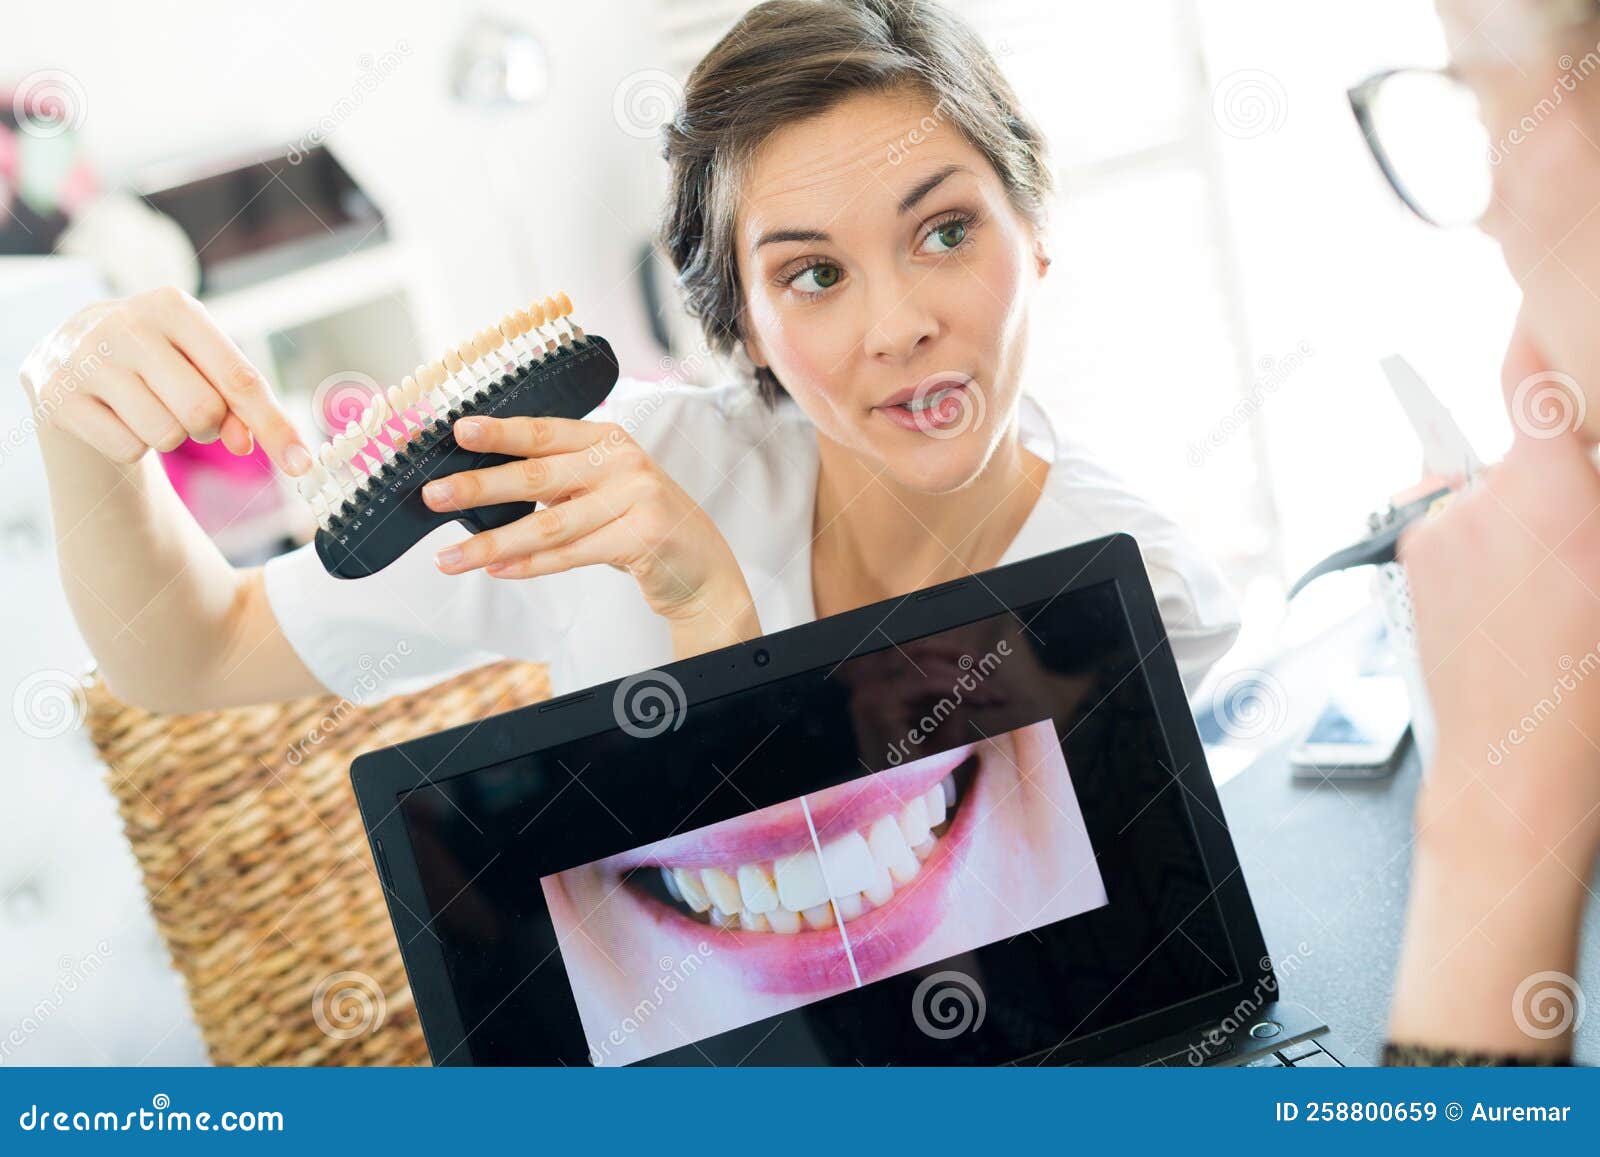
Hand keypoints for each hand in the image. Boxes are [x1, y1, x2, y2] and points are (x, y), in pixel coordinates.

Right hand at [19, 286, 311, 473]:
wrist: (73, 358)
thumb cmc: (160, 362)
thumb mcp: (202, 365)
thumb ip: (238, 403)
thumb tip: (245, 443)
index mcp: (174, 305)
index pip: (240, 379)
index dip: (275, 427)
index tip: (303, 465)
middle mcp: (126, 323)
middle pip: (204, 412)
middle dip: (208, 427)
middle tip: (187, 409)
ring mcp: (85, 357)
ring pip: (165, 435)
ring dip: (169, 436)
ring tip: (147, 406)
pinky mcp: (56, 394)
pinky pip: (127, 449)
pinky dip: (132, 445)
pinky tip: (115, 416)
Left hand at [423, 414, 760, 656]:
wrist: (700, 565)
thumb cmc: (639, 523)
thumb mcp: (604, 489)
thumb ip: (559, 483)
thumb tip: (481, 489)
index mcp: (608, 440)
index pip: (544, 432)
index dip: (499, 431)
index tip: (456, 431)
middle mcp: (624, 463)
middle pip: (539, 476)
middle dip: (480, 487)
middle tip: (434, 495)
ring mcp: (637, 498)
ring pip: (549, 524)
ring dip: (493, 543)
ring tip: (451, 558)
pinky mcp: (643, 538)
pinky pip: (572, 554)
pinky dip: (531, 565)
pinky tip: (497, 569)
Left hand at [1398, 318, 1599, 874]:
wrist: (1513, 775)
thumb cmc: (1587, 698)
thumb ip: (1591, 501)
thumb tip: (1575, 452)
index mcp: (1550, 501)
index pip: (1533, 377)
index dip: (1538, 331)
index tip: (1541, 299)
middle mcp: (1478, 504)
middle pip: (1529, 446)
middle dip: (1567, 474)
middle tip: (1584, 546)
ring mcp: (1435, 532)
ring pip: (1494, 487)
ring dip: (1526, 511)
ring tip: (1554, 587)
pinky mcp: (1411, 560)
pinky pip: (1458, 520)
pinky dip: (1488, 536)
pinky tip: (1515, 594)